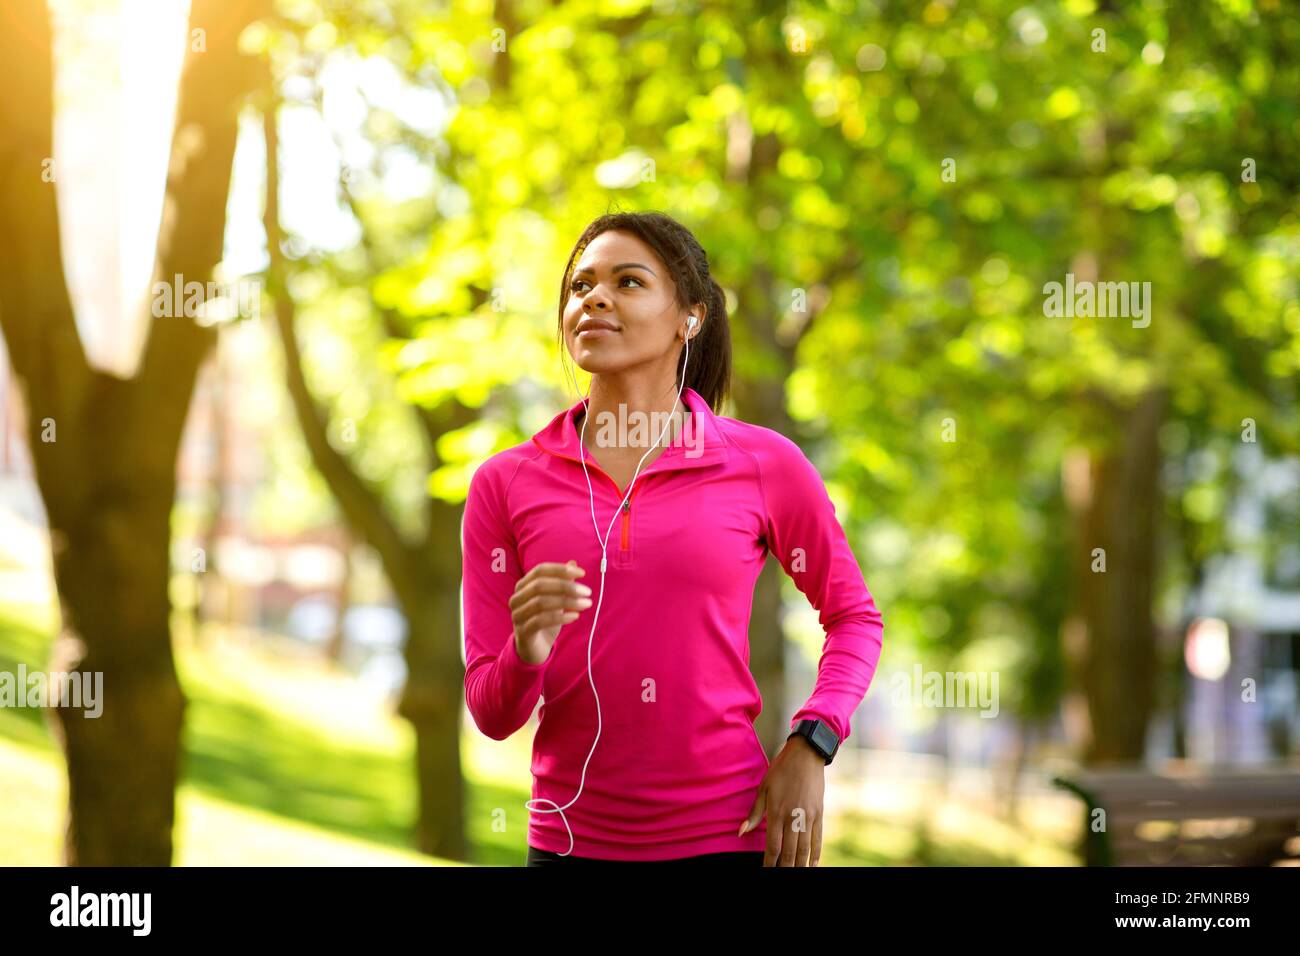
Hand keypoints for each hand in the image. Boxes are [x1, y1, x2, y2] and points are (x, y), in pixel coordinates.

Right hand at [510, 560, 591, 664]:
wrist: (534, 648)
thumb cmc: (546, 620)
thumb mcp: (556, 599)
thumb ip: (562, 582)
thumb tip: (573, 563)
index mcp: (523, 586)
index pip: (540, 570)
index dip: (561, 570)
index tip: (582, 574)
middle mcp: (516, 598)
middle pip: (540, 585)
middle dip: (566, 586)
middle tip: (587, 592)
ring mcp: (517, 615)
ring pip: (541, 603)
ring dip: (567, 601)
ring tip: (586, 604)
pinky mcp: (523, 632)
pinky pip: (541, 621)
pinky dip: (560, 617)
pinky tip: (575, 616)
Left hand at [738, 734, 825, 865]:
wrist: (806, 755)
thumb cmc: (781, 770)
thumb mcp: (764, 788)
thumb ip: (754, 813)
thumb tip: (741, 832)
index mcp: (777, 812)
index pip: (773, 845)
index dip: (769, 862)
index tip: (766, 871)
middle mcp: (793, 817)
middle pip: (789, 851)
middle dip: (785, 867)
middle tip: (781, 876)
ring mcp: (808, 816)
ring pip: (804, 848)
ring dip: (800, 865)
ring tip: (796, 873)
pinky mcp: (819, 813)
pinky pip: (818, 838)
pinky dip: (816, 853)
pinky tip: (813, 864)